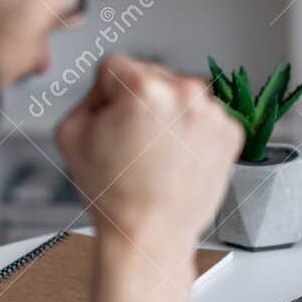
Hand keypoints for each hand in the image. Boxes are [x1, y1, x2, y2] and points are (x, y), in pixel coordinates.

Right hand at [55, 54, 241, 262]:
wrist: (151, 235)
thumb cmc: (116, 195)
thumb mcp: (71, 134)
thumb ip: (86, 94)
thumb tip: (106, 85)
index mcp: (145, 88)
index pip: (114, 66)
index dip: (104, 96)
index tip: (111, 122)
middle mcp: (186, 93)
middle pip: (151, 76)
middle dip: (139, 102)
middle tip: (133, 144)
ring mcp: (213, 113)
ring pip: (179, 95)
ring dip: (168, 115)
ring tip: (155, 154)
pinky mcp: (231, 132)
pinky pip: (202, 117)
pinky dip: (191, 132)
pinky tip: (176, 159)